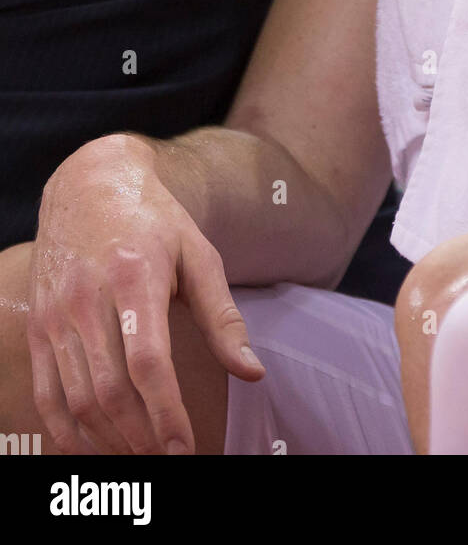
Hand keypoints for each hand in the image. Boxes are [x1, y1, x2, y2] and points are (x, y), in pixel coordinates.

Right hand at [27, 134, 264, 454]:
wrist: (88, 184)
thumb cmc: (153, 220)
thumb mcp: (198, 253)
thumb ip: (223, 316)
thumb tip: (252, 371)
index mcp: (134, 276)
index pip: (147, 362)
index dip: (165, 413)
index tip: (184, 447)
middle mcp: (87, 298)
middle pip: (109, 390)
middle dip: (140, 437)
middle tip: (168, 459)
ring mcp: (56, 314)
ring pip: (76, 399)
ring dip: (108, 440)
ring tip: (140, 456)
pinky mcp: (38, 325)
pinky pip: (46, 392)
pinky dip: (64, 431)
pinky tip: (92, 448)